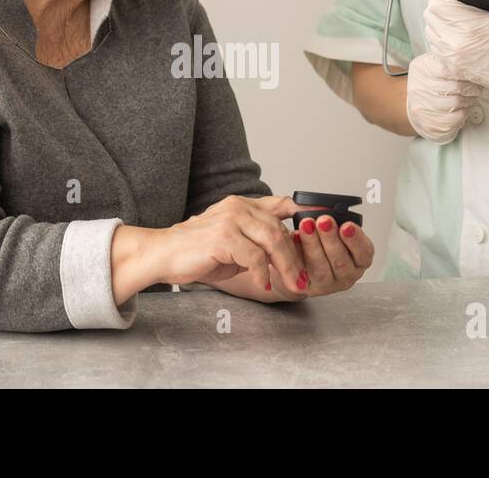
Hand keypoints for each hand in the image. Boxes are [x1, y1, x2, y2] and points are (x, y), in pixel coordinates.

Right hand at [149, 195, 308, 293]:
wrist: (162, 255)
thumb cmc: (197, 252)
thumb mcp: (233, 241)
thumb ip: (257, 239)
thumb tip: (287, 250)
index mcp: (242, 204)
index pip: (282, 204)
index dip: (306, 214)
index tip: (326, 226)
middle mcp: (238, 206)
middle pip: (280, 229)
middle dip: (297, 257)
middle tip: (305, 278)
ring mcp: (230, 219)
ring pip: (272, 241)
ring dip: (287, 267)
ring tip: (295, 284)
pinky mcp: (223, 237)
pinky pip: (254, 257)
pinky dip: (262, 273)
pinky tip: (263, 284)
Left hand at [286, 213, 373, 296]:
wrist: (294, 257)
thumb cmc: (315, 238)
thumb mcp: (325, 224)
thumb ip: (324, 214)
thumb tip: (316, 205)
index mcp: (359, 257)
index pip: (365, 251)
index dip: (356, 239)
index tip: (346, 225)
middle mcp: (347, 272)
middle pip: (342, 261)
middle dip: (331, 239)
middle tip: (323, 221)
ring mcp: (329, 283)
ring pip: (322, 268)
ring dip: (314, 245)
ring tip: (306, 226)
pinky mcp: (309, 288)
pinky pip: (304, 275)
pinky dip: (299, 256)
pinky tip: (294, 240)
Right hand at [406, 51, 488, 143]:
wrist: (407, 101)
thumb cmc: (426, 81)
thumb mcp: (430, 64)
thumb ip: (446, 61)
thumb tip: (472, 63)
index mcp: (421, 69)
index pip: (447, 69)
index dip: (465, 72)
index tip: (474, 73)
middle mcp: (418, 87)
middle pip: (455, 87)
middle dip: (472, 87)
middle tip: (478, 87)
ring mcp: (422, 106)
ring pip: (455, 103)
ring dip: (469, 100)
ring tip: (471, 97)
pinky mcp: (429, 122)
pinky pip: (453, 119)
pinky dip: (464, 113)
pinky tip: (464, 108)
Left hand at [423, 0, 488, 123]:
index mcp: (469, 28)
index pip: (436, 4)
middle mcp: (455, 45)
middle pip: (429, 16)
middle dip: (438, 5)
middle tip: (452, 1)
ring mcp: (453, 59)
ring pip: (430, 34)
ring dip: (437, 23)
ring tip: (454, 18)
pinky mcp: (455, 70)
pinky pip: (436, 51)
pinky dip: (440, 41)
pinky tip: (456, 37)